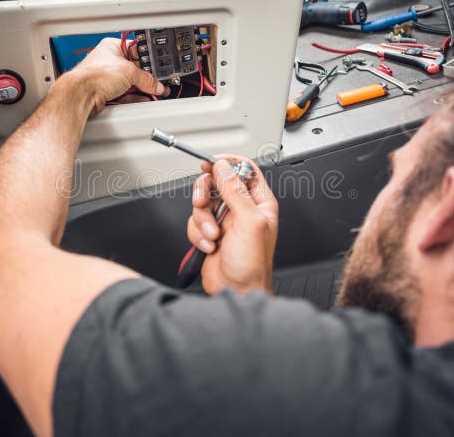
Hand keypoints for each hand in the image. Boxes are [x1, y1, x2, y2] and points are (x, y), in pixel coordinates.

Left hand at [57, 38, 167, 113]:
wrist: (82, 95)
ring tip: (154, 91)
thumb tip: (156, 85)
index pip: (136, 50)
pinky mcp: (108, 91)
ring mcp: (108, 77)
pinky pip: (126, 93)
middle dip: (146, 76)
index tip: (158, 67)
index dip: (148, 59)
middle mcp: (110, 60)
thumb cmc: (95, 75)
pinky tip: (144, 98)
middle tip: (158, 82)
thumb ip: (146, 79)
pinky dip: (135, 96)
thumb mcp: (129, 72)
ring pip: (130, 82)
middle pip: (135, 68)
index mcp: (113, 47)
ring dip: (142, 88)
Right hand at [187, 156, 277, 294]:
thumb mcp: (248, 222)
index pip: (244, 169)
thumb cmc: (252, 265)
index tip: (210, 164)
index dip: (226, 163)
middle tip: (201, 202)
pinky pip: (194, 222)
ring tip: (213, 236)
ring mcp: (224, 220)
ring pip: (202, 203)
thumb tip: (224, 167)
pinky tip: (209, 246)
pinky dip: (197, 234)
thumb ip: (235, 191)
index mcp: (258, 201)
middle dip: (205, 194)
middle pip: (216, 182)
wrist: (236, 290)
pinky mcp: (209, 233)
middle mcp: (242, 208)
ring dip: (202, 221)